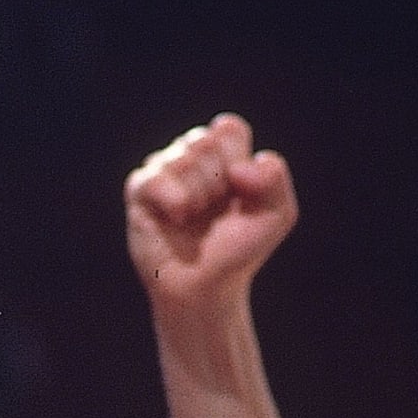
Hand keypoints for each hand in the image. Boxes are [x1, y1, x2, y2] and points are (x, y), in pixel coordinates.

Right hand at [124, 114, 296, 314]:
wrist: (206, 288)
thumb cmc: (238, 251)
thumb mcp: (277, 215)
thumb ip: (275, 177)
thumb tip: (237, 169)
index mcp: (223, 155)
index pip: (227, 128)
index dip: (236, 159)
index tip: (239, 191)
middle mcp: (191, 158)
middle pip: (204, 141)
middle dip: (216, 181)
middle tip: (213, 211)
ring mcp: (163, 172)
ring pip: (181, 159)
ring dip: (197, 196)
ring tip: (194, 219)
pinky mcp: (140, 192)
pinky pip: (154, 178)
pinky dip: (173, 200)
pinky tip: (177, 219)